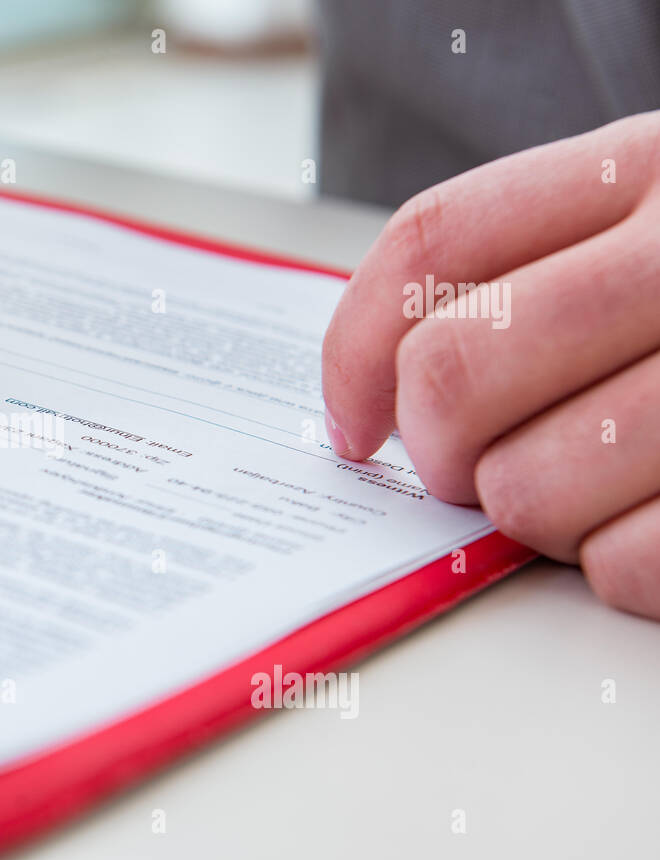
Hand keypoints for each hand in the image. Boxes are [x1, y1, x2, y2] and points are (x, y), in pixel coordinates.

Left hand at [321, 112, 659, 619]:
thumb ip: (534, 269)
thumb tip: (385, 390)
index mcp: (653, 168)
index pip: (436, 242)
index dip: (356, 349)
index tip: (353, 425)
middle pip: (456, 371)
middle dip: (438, 451)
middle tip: (469, 470)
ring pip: (527, 489)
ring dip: (535, 514)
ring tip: (600, 485)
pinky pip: (625, 568)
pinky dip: (621, 566)